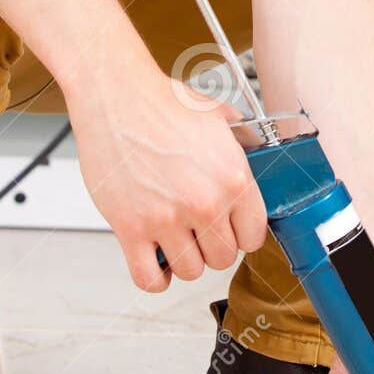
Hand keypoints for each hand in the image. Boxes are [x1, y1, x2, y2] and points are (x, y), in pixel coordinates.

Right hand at [64, 58, 267, 288]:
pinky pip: (149, 278)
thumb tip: (257, 154)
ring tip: (176, 238)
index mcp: (233, 177)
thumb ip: (243, 143)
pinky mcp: (130, 228)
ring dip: (185, 259)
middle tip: (200, 230)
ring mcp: (166, 219)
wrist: (116, 95)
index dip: (241, 235)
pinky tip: (156, 259)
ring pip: (190, 271)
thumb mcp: (218, 117)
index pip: (254, 236)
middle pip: (223, 258)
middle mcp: (204, 202)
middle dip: (213, 246)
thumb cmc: (161, 102)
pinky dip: (155, 277)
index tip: (230, 230)